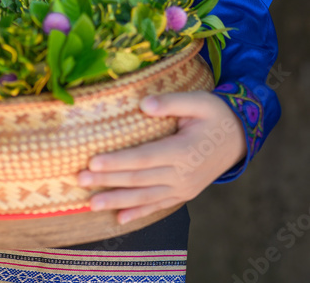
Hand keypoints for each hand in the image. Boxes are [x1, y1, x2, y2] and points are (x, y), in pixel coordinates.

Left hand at [76, 90, 247, 226]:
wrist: (239, 138)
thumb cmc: (215, 115)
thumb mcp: (199, 101)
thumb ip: (171, 102)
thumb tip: (144, 103)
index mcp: (183, 151)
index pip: (143, 159)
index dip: (118, 162)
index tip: (93, 162)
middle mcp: (182, 175)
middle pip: (138, 180)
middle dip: (107, 181)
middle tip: (79, 180)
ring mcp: (183, 188)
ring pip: (145, 197)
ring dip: (116, 201)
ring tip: (91, 203)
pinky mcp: (184, 194)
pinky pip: (158, 206)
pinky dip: (138, 213)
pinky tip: (119, 219)